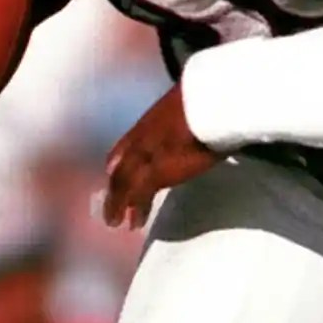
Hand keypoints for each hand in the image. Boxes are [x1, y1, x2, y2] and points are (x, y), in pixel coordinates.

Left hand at [103, 84, 220, 228]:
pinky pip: (139, 195)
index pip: (125, 146)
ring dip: (118, 202)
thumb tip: (197, 121)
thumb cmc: (210, 98)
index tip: (114, 174)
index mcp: (150, 121)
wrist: (211, 102)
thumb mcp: (192, 103)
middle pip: (120, 167)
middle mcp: (142, 138)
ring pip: (123, 183)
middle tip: (110, 207)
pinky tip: (134, 224)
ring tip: (116, 221)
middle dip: (115, 187)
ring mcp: (145, 155)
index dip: (119, 162)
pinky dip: (136, 210)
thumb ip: (186, 115)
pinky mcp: (156, 173)